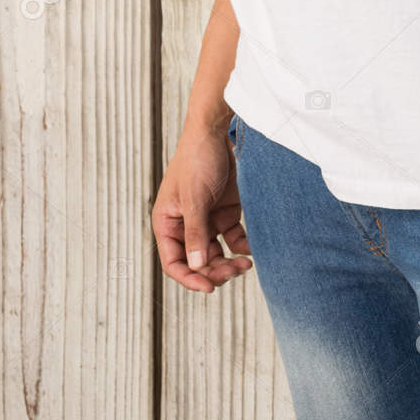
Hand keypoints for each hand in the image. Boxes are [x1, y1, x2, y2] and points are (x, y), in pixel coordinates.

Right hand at [151, 125, 252, 293]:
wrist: (218, 131)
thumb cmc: (197, 159)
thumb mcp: (194, 198)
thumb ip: (196, 234)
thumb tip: (197, 267)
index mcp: (168, 222)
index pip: (174, 261)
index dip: (189, 278)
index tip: (209, 288)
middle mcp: (185, 224)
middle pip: (198, 261)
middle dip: (214, 270)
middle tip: (234, 272)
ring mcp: (207, 219)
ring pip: (216, 253)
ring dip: (229, 263)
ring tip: (245, 264)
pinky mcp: (226, 212)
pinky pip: (233, 238)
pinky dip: (242, 246)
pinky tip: (251, 247)